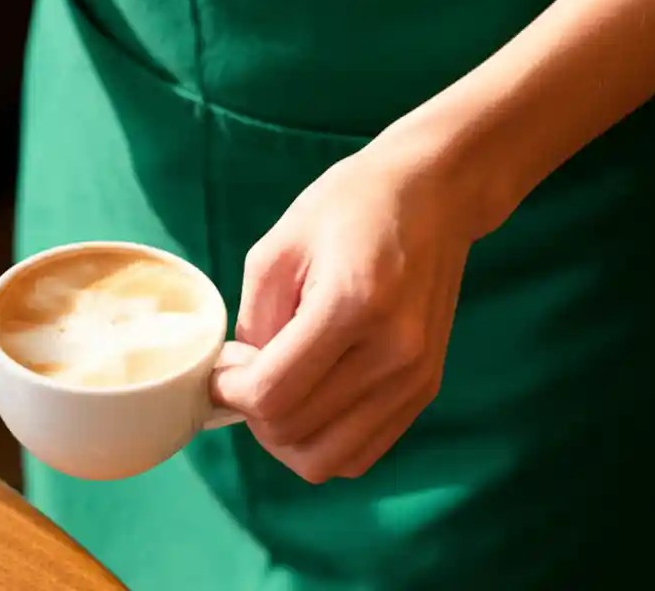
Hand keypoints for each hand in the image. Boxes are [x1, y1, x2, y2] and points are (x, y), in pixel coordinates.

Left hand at [211, 144, 475, 482]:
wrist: (433, 194)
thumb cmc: (349, 208)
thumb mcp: (277, 249)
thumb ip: (253, 323)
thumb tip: (239, 380)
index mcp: (352, 306)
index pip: (271, 395)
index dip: (228, 392)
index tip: (221, 366)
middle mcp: (392, 353)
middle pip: (295, 434)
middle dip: (251, 414)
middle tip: (246, 372)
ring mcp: (414, 378)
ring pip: (329, 460)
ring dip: (285, 439)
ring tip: (276, 390)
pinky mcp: (424, 390)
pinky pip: (361, 454)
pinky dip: (322, 441)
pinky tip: (308, 399)